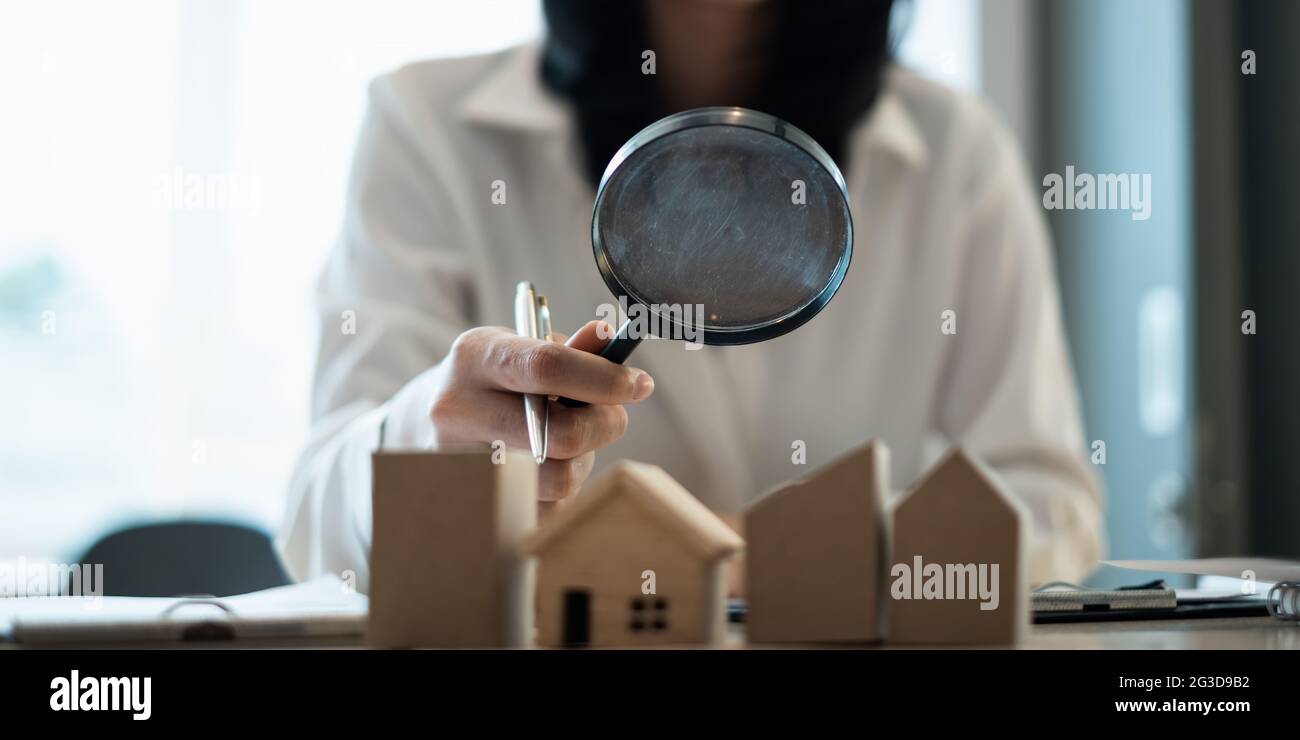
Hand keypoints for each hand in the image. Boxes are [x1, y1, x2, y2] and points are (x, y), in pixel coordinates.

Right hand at [391, 320, 654, 506]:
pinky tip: (550, 469)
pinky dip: (564, 491)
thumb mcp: (521, 347)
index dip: (604, 378)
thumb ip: (571, 348)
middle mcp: (458, 409)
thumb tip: (609, 338)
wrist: (423, 425)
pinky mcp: (473, 505)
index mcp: (474, 357)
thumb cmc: (493, 381)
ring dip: (585, 461)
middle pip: (560, 434)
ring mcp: (460, 463)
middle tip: (612, 416)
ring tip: (572, 443)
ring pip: (559, 478)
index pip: (547, 366)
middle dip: (605, 424)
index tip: (638, 384)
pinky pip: (548, 511)